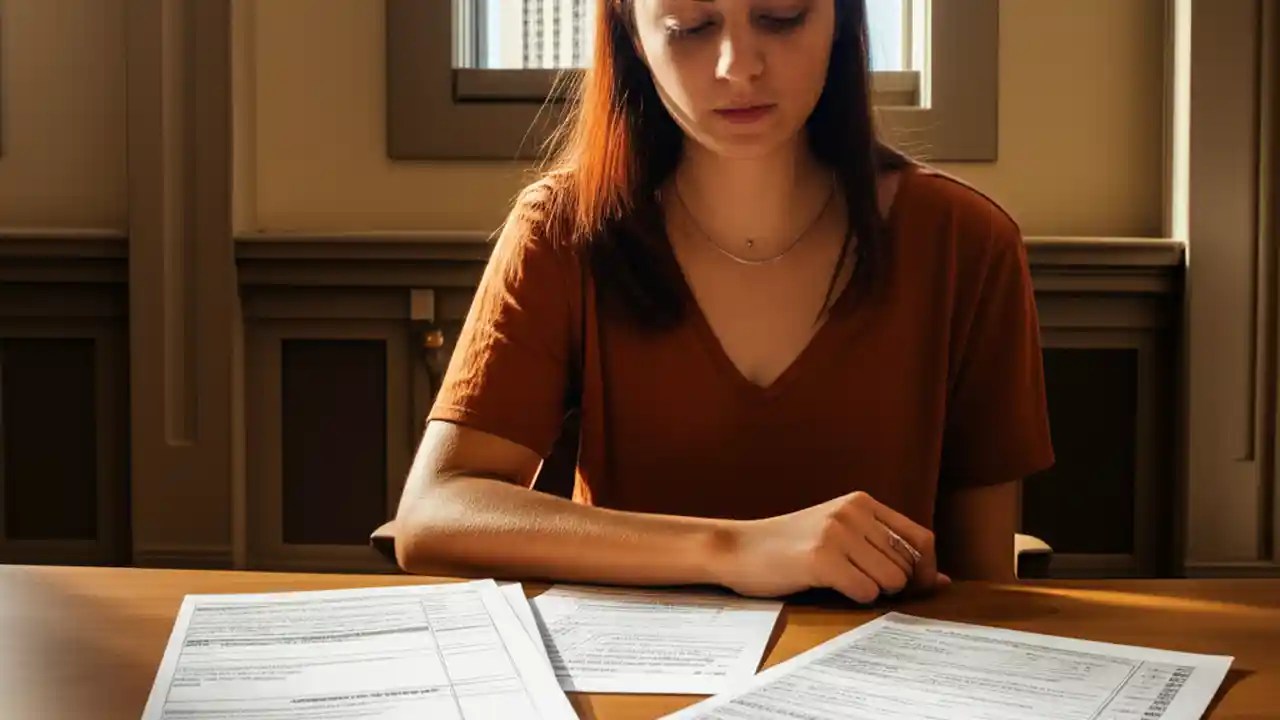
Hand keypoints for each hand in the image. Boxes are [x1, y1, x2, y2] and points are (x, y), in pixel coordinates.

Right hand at [716, 491, 950, 602]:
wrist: (739, 548)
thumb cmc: (791, 547)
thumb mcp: (841, 535)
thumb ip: (887, 550)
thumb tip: (942, 581)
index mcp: (862, 502)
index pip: (921, 539)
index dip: (927, 570)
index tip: (917, 588)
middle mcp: (853, 512)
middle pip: (908, 565)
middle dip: (894, 585)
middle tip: (862, 584)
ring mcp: (837, 533)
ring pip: (891, 580)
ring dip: (873, 592)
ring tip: (843, 581)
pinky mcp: (821, 558)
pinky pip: (865, 591)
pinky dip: (855, 598)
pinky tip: (830, 586)